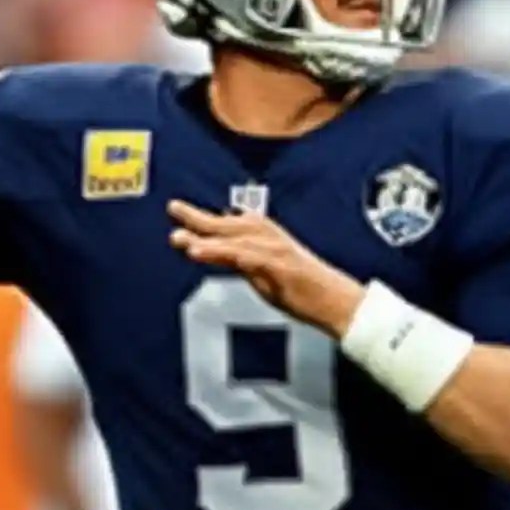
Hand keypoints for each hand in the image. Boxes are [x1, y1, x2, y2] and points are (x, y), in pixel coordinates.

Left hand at [169, 200, 365, 337]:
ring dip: (207, 237)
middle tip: (174, 209)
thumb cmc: (303, 287)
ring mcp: (274, 250)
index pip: (230, 223)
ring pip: (234, 239)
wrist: (335, 300)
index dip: (204, 217)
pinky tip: (202, 253)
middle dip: (199, 217)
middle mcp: (269, 237)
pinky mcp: (279, 266)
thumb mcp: (264, 271)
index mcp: (266, 235)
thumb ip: (240, 260)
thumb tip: (214, 252)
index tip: (179, 211)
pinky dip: (222, 253)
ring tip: (181, 239)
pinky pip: (245, 257)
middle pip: (228, 224)